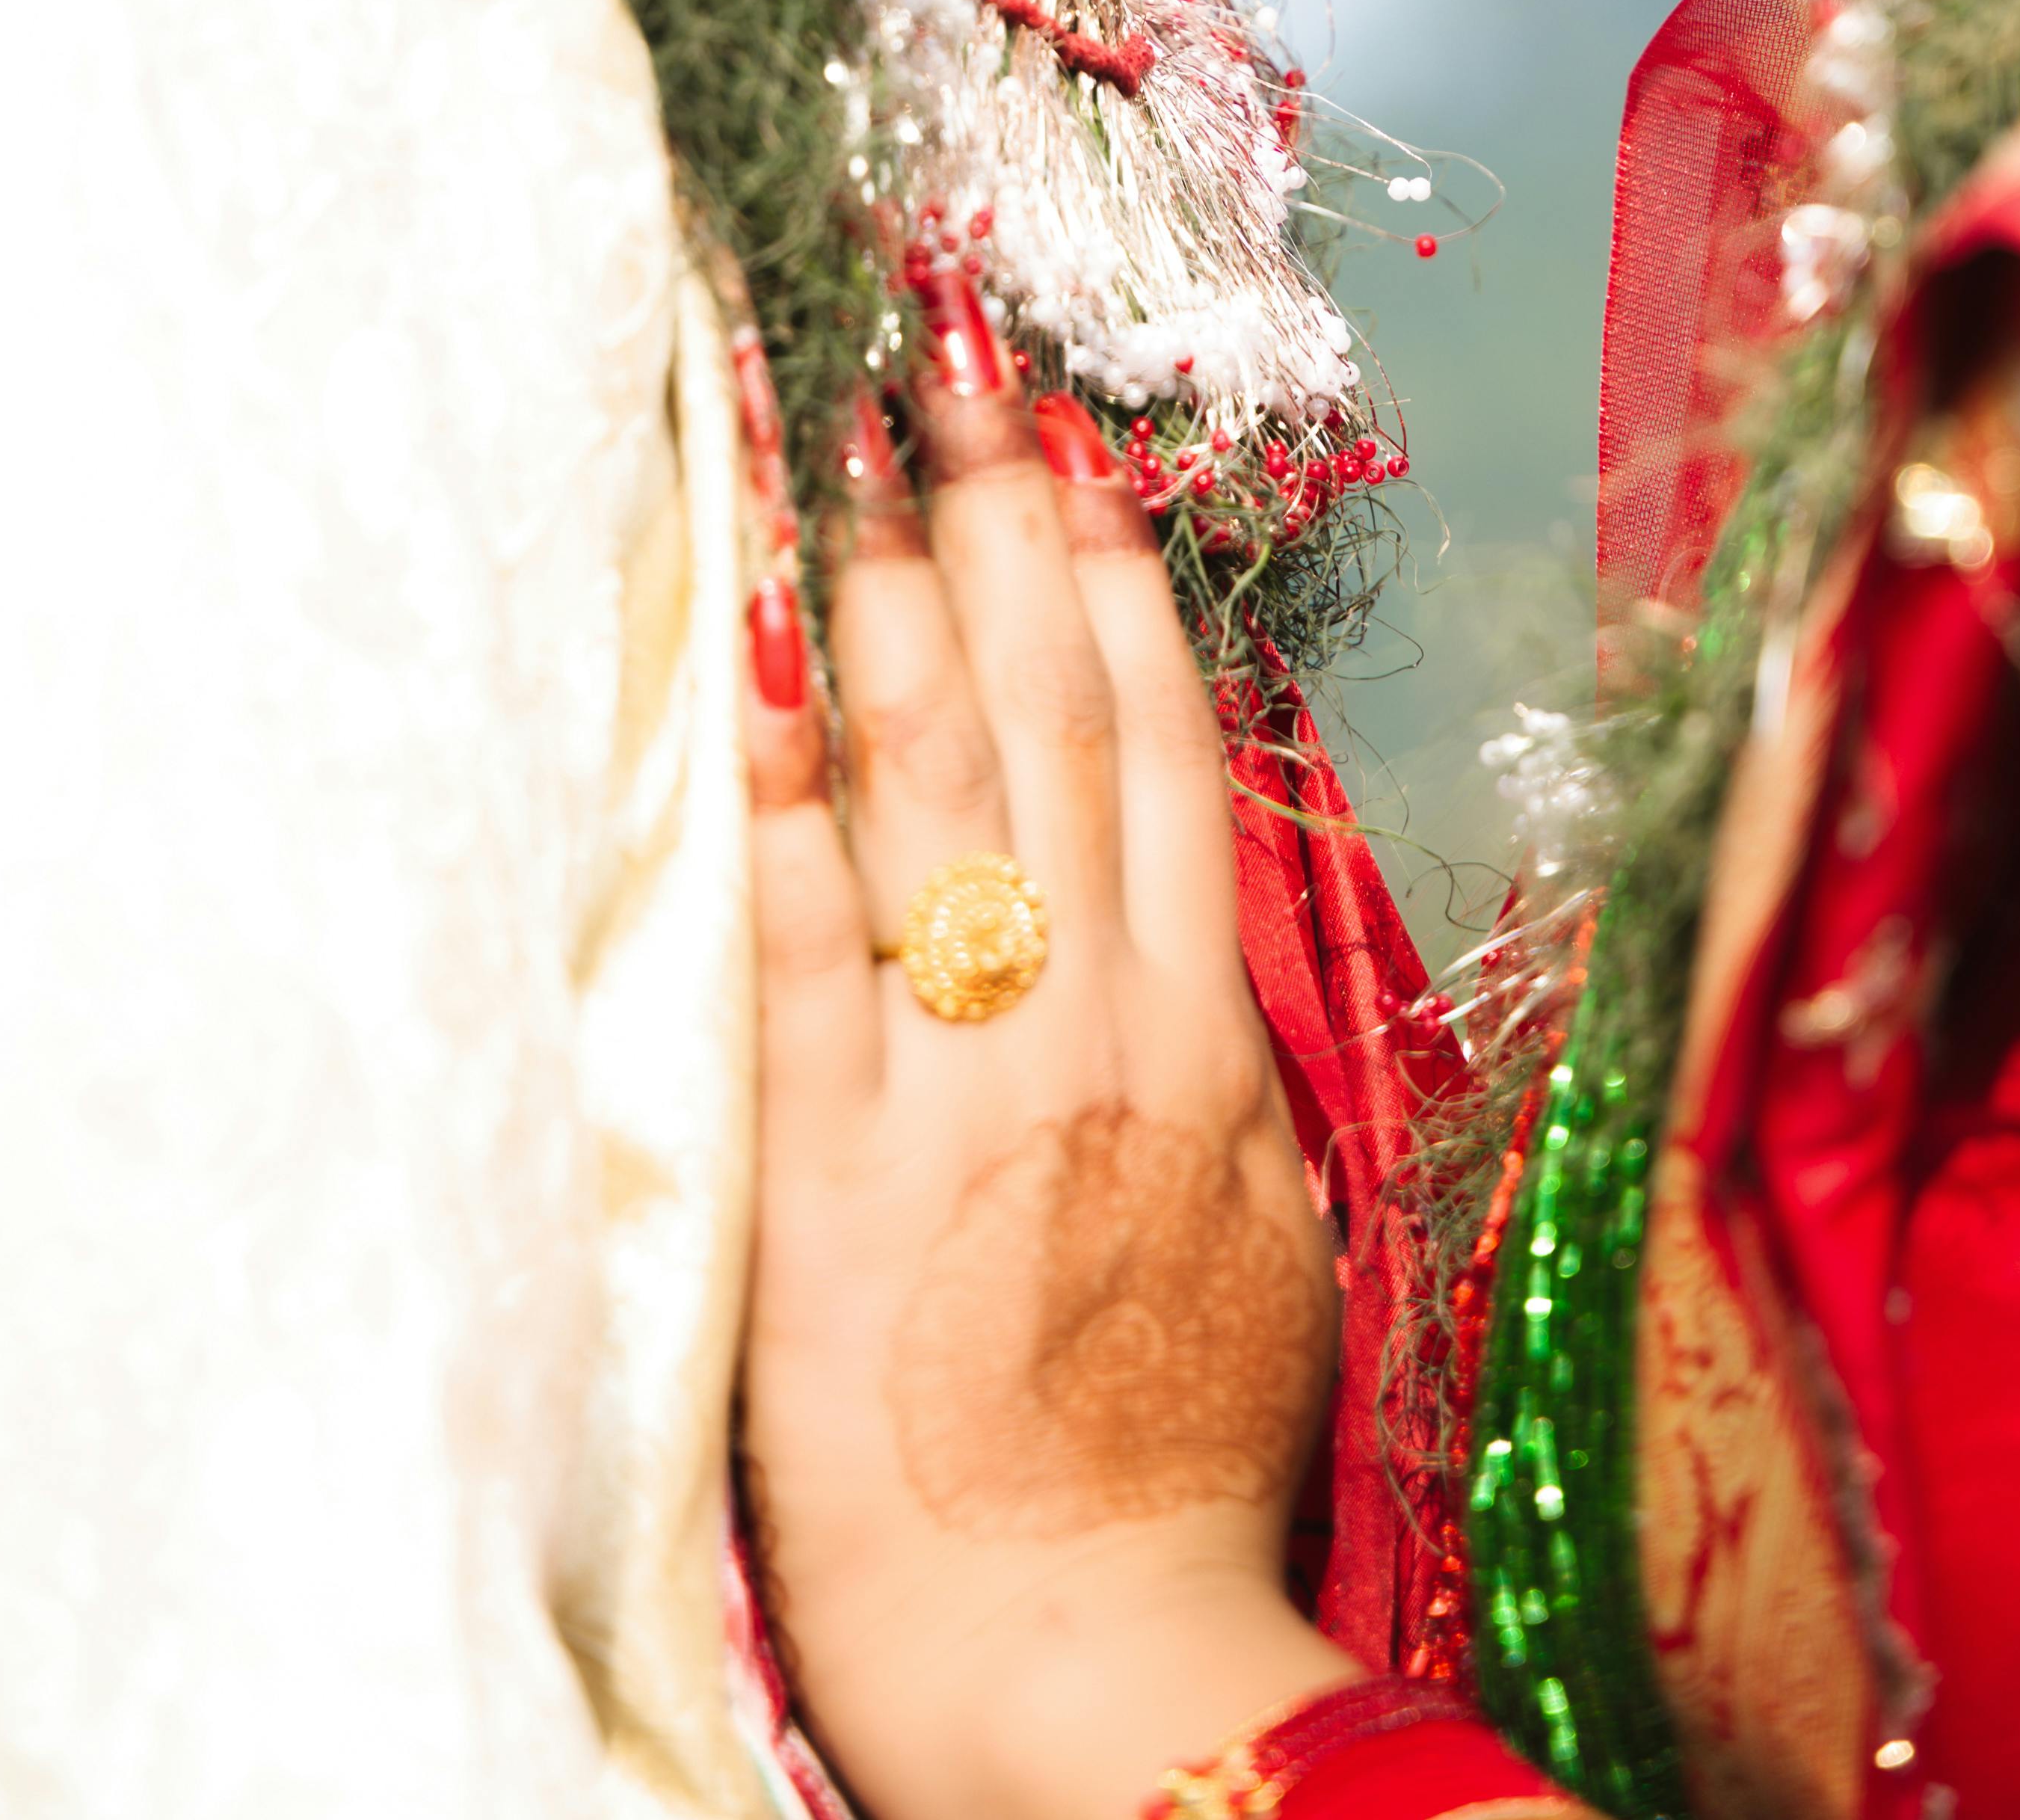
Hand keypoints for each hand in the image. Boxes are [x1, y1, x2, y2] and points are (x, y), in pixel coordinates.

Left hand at [740, 343, 1359, 1819]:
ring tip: (845, 429)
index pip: (1167, 744)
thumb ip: (1226, 1064)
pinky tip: (759, 656)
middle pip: (1057, 714)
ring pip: (946, 784)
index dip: (1122, 572)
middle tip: (949, 346)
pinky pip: (804, 946)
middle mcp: (1101, 1023)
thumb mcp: (1260, 1237)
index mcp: (1209, 1040)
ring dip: (896, 586)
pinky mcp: (837, 1178)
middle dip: (1003, 515)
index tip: (1077, 433)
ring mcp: (973, 1087)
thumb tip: (1203, 919)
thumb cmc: (1181, 1476)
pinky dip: (785, 788)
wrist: (1110, 1673)